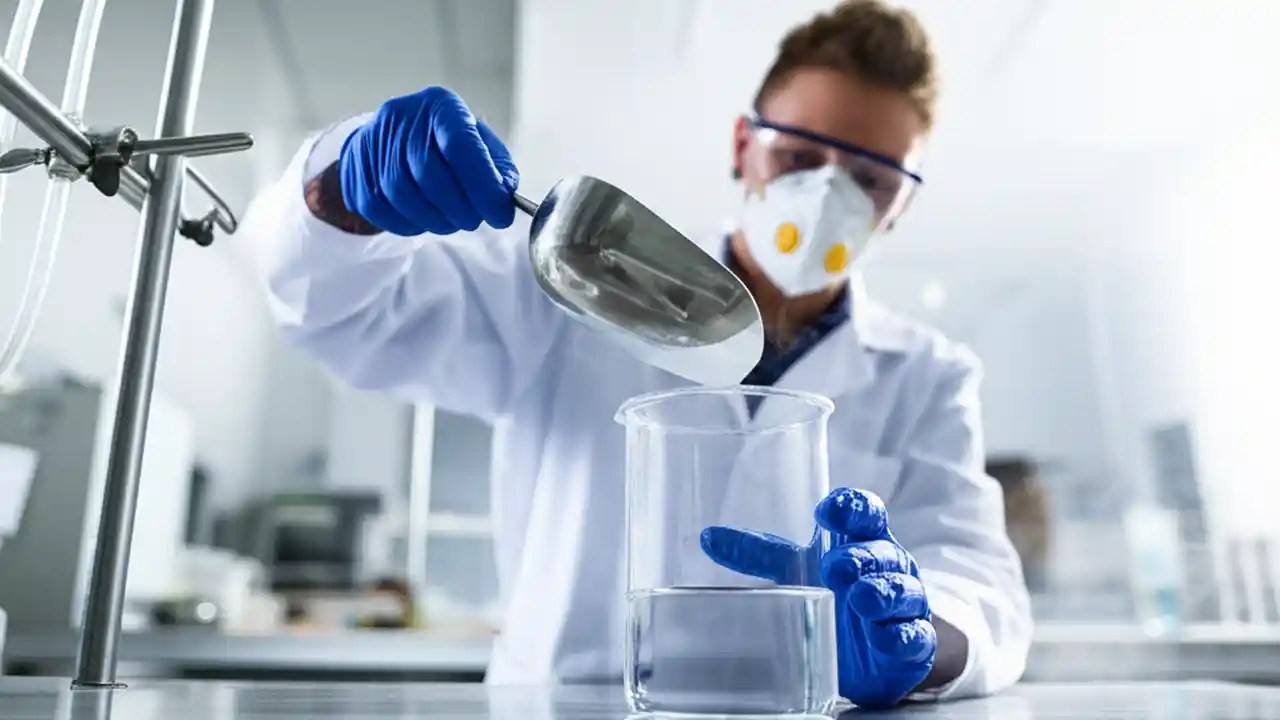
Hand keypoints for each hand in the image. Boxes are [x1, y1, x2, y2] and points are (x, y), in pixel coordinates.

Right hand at [339, 86, 518, 235]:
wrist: (393, 140)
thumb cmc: (446, 146)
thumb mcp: (480, 145)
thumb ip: (498, 170)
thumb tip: (504, 197)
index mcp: (440, 105)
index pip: (460, 145)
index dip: (482, 186)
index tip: (500, 215)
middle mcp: (403, 116)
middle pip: (429, 173)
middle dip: (459, 208)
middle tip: (474, 222)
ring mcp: (373, 142)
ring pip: (402, 194)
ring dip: (435, 219)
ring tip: (452, 222)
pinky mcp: (355, 171)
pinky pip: (382, 208)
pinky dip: (409, 223)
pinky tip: (424, 219)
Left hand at [701, 488, 935, 708]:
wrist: (878, 648)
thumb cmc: (837, 593)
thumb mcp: (798, 570)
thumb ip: (759, 554)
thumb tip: (709, 537)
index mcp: (862, 540)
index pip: (864, 513)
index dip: (851, 507)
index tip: (828, 510)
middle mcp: (888, 567)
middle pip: (881, 551)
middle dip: (860, 558)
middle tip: (834, 567)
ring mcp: (905, 605)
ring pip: (902, 590)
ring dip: (883, 593)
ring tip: (860, 599)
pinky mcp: (914, 644)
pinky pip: (915, 636)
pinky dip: (901, 635)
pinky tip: (886, 636)